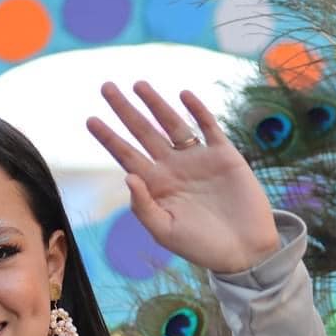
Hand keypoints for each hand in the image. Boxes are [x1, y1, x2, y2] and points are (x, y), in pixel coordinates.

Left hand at [87, 81, 280, 274]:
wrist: (245, 250)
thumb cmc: (202, 246)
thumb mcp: (165, 231)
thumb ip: (144, 206)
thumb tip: (127, 175)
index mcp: (156, 185)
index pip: (126, 155)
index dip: (109, 137)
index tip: (91, 119)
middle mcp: (173, 167)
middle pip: (144, 133)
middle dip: (125, 110)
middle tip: (106, 87)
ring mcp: (198, 159)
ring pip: (172, 124)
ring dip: (156, 104)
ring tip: (138, 84)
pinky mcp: (225, 155)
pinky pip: (209, 127)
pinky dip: (198, 110)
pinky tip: (184, 95)